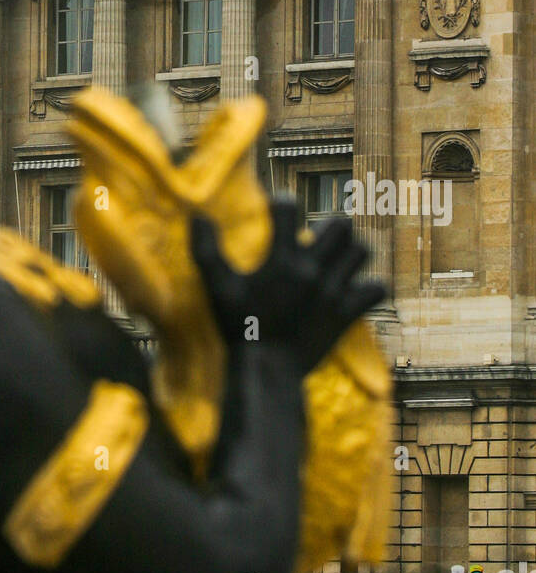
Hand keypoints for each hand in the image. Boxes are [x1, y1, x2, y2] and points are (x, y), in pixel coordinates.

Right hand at [190, 196, 385, 373]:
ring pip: (361, 252)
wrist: (267, 370)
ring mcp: (333, 291)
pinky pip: (376, 290)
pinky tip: (354, 287)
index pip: (288, 206)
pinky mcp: (346, 313)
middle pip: (340, 224)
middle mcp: (313, 269)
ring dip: (351, 251)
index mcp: (282, 259)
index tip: (275, 209)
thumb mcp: (217, 287)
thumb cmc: (239, 326)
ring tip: (336, 258)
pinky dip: (369, 286)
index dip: (281, 202)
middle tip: (315, 237)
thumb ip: (205, 249)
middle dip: (329, 225)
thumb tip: (197, 215)